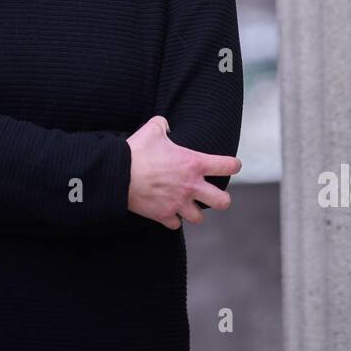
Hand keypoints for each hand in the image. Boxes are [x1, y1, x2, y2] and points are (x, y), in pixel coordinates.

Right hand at [125, 115, 241, 229]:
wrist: (117, 174)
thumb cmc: (136, 150)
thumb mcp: (152, 129)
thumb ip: (163, 125)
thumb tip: (165, 126)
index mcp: (194, 163)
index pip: (228, 166)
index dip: (233, 165)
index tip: (231, 165)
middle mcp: (191, 186)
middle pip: (223, 201)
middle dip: (221, 198)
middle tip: (212, 194)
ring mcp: (178, 203)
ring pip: (199, 218)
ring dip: (194, 211)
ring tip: (187, 205)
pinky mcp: (163, 215)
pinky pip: (176, 225)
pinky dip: (173, 219)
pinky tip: (168, 212)